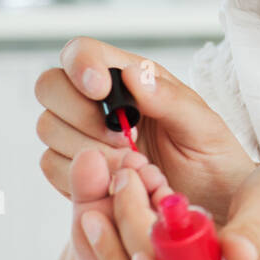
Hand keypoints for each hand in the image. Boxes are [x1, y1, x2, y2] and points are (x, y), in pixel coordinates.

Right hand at [36, 37, 257, 221]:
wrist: (211, 207)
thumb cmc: (212, 158)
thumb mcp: (202, 126)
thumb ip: (169, 99)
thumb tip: (132, 75)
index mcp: (128, 77)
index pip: (81, 52)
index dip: (81, 65)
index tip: (101, 91)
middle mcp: (98, 102)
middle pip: (51, 86)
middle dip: (80, 113)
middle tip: (123, 138)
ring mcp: (82, 136)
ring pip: (48, 127)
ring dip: (85, 148)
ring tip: (130, 165)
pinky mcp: (76, 171)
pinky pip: (51, 164)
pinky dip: (79, 174)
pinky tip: (115, 181)